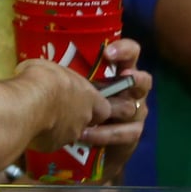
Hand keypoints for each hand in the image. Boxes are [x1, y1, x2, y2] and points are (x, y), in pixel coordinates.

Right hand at [19, 58, 109, 151]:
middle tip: (56, 106)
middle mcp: (83, 119)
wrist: (25, 106)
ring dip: (57, 126)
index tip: (83, 100)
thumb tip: (49, 78)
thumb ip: (57, 79)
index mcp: (89, 97)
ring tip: (41, 116)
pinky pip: (49, 140)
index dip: (93, 105)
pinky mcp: (52, 146)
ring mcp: (69, 135)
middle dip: (72, 115)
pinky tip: (31, 126)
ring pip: (67, 132)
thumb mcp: (50, 67)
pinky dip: (43, 135)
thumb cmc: (41, 81)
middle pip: (84, 120)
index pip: (103, 108)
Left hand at [79, 39, 151, 175]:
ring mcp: (135, 112)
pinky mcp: (132, 133)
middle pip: (144, 80)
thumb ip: (68, 75)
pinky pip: (126, 133)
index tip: (108, 53)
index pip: (130, 53)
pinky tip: (86, 134)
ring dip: (112, 113)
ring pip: (134, 109)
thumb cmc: (74, 102)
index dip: (124, 50)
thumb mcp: (72, 86)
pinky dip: (105, 134)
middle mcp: (132, 90)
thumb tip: (47, 67)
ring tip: (91, 117)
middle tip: (126, 78)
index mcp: (120, 71)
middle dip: (135, 79)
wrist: (88, 141)